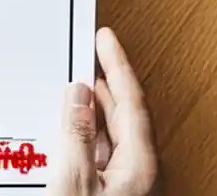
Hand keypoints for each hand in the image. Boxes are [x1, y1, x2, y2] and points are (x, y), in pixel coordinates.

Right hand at [47, 27, 157, 194]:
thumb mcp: (75, 182)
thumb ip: (76, 138)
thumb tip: (77, 97)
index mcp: (140, 163)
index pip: (131, 100)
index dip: (117, 64)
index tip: (106, 37)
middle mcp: (141, 172)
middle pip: (126, 114)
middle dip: (108, 80)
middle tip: (94, 51)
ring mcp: (130, 184)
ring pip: (115, 134)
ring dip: (97, 106)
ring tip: (82, 82)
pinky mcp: (115, 193)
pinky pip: (104, 151)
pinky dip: (90, 131)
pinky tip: (75, 129)